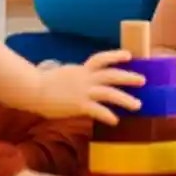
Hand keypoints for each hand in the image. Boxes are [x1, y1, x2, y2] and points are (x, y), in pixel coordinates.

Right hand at [26, 49, 145, 125]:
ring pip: (110, 92)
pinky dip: (108, 115)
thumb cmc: (43, 84)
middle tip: (143, 80)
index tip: (128, 55)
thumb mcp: (63, 75)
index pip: (101, 59)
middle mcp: (85, 77)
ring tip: (138, 105)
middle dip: (128, 77)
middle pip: (112, 74)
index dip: (115, 56)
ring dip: (126, 99)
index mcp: (81, 69)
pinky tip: (115, 121)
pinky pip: (98, 110)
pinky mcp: (79, 104)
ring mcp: (83, 91)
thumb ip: (75, 77)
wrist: (32, 89)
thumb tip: (81, 80)